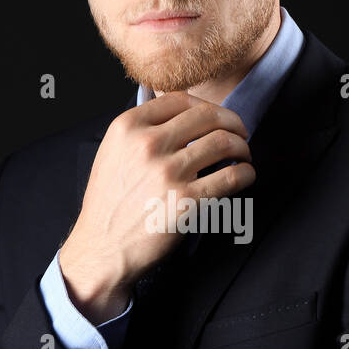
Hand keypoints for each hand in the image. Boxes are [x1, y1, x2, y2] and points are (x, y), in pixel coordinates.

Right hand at [59, 92, 255, 323]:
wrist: (103, 249)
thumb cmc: (109, 204)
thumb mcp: (112, 153)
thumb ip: (139, 130)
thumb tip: (175, 111)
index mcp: (128, 127)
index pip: (180, 100)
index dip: (206, 105)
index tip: (217, 117)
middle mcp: (147, 145)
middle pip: (207, 116)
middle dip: (232, 122)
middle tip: (240, 133)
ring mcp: (168, 172)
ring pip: (224, 142)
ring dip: (242, 147)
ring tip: (243, 155)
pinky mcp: (186, 201)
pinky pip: (232, 176)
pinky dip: (246, 173)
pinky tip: (245, 176)